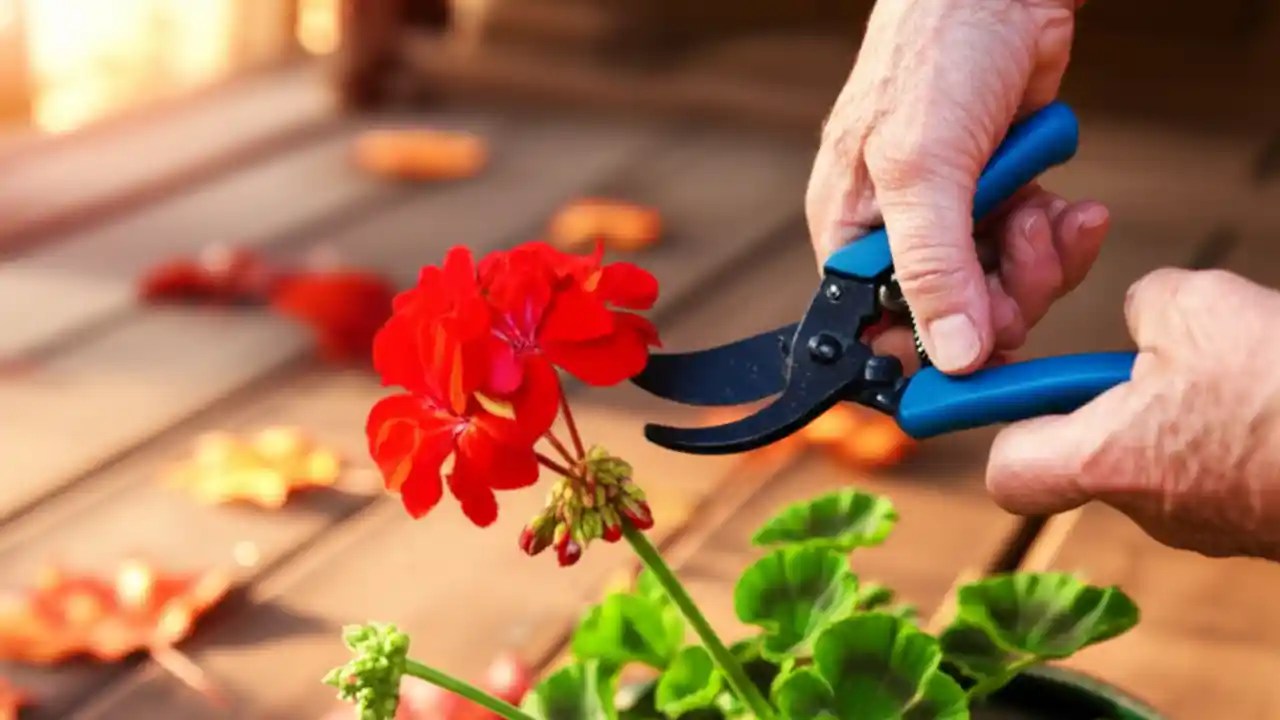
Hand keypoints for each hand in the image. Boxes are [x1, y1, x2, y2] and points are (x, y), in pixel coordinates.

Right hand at [807, 0, 1107, 372]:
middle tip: (1022, 249)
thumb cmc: (936, 55)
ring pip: (1003, 292)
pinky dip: (1061, 236)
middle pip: (954, 320)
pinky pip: (1036, 253)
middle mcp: (900, 234)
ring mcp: (956, 217)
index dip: (932, 350)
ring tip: (1045, 211)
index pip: (880, 329)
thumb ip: (934, 269)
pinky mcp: (1003, 198)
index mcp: (852, 233)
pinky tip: (1069, 206)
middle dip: (1003, 296)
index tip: (981, 354)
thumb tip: (951, 357)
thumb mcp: (923, 169)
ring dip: (1039, 261)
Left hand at [987, 269, 1279, 560]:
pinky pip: (1217, 468)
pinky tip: (1269, 393)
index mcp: (1107, 463)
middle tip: (1159, 355)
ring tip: (1234, 368)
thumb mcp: (1193, 307)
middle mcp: (1148, 510)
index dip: (1002, 429)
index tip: (1008, 391)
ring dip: (1180, 409)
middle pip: (1090, 456)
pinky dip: (1230, 429)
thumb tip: (1146, 317)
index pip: (1009, 475)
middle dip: (1113, 401)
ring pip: (1161, 456)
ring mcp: (1207, 526)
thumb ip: (1145, 308)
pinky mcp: (1257, 523)